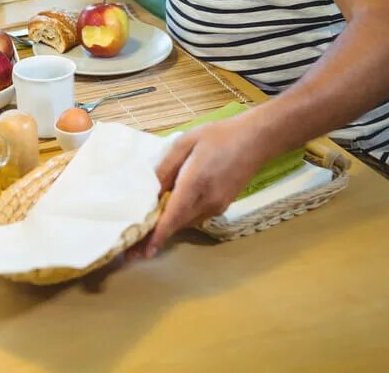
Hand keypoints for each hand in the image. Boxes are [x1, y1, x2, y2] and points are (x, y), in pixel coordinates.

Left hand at [134, 115, 268, 257]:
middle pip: (177, 224)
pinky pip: (196, 216)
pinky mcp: (222, 206)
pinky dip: (181, 217)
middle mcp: (208, 201)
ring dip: (168, 227)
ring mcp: (217, 206)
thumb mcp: (185, 143)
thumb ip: (166, 167)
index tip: (145, 252)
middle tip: (133, 249)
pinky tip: (170, 211)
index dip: (158, 235)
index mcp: (195, 183)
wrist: (255, 140)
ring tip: (146, 231)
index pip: (173, 216)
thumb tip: (151, 190)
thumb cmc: (218, 136)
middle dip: (156, 236)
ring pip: (186, 222)